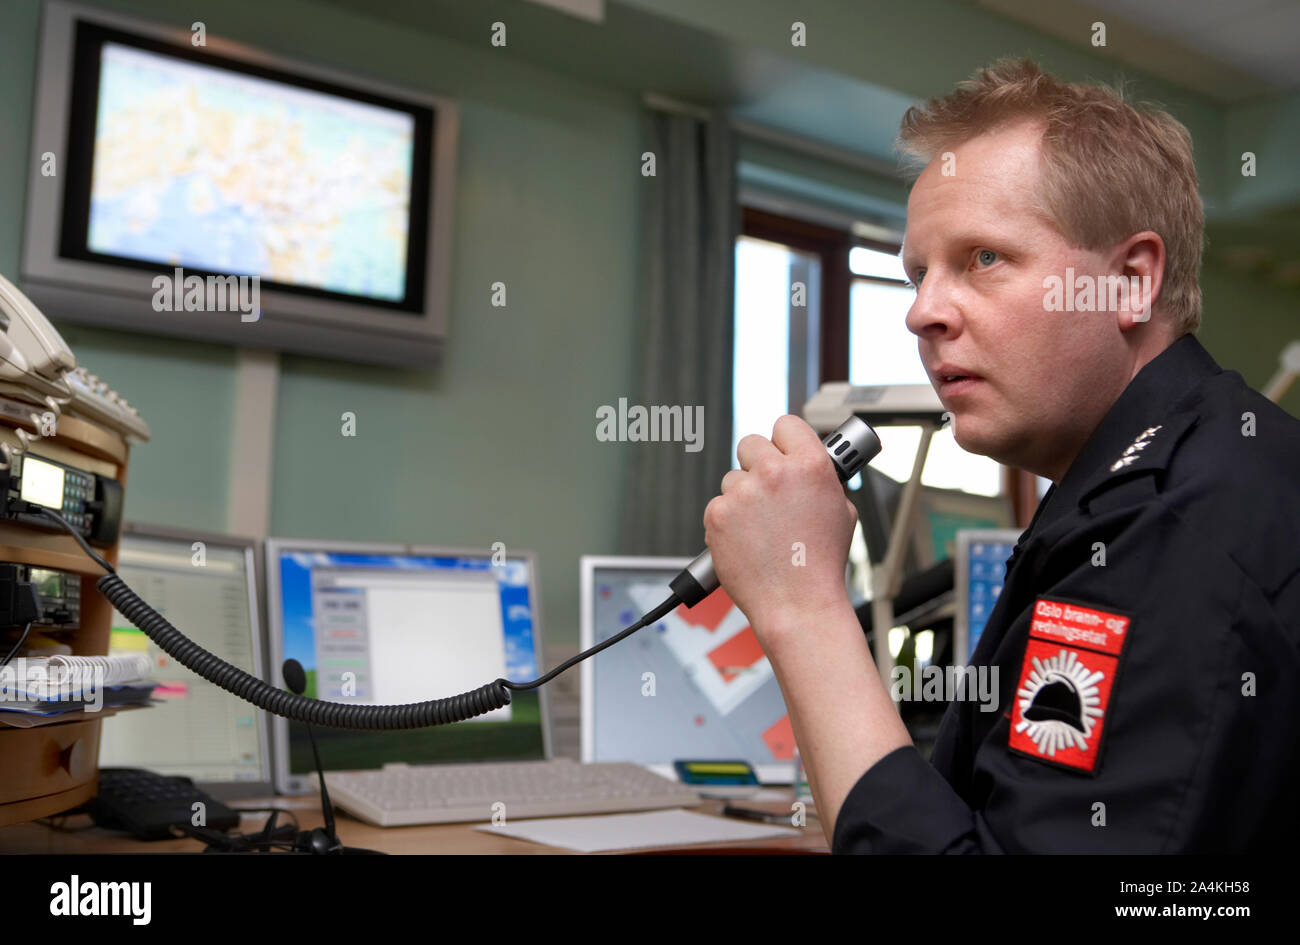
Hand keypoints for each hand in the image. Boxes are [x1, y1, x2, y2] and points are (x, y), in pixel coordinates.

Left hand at [702, 415, 857, 634]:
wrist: (797, 605)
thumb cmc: (820, 564)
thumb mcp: (840, 511)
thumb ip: (819, 479)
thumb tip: (803, 464)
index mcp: (810, 466)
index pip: (786, 424)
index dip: (784, 439)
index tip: (782, 449)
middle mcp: (774, 473)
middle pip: (751, 443)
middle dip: (757, 464)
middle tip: (768, 491)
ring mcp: (742, 493)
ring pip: (732, 479)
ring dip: (742, 497)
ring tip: (761, 529)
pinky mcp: (716, 515)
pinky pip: (718, 506)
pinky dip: (727, 521)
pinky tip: (746, 541)